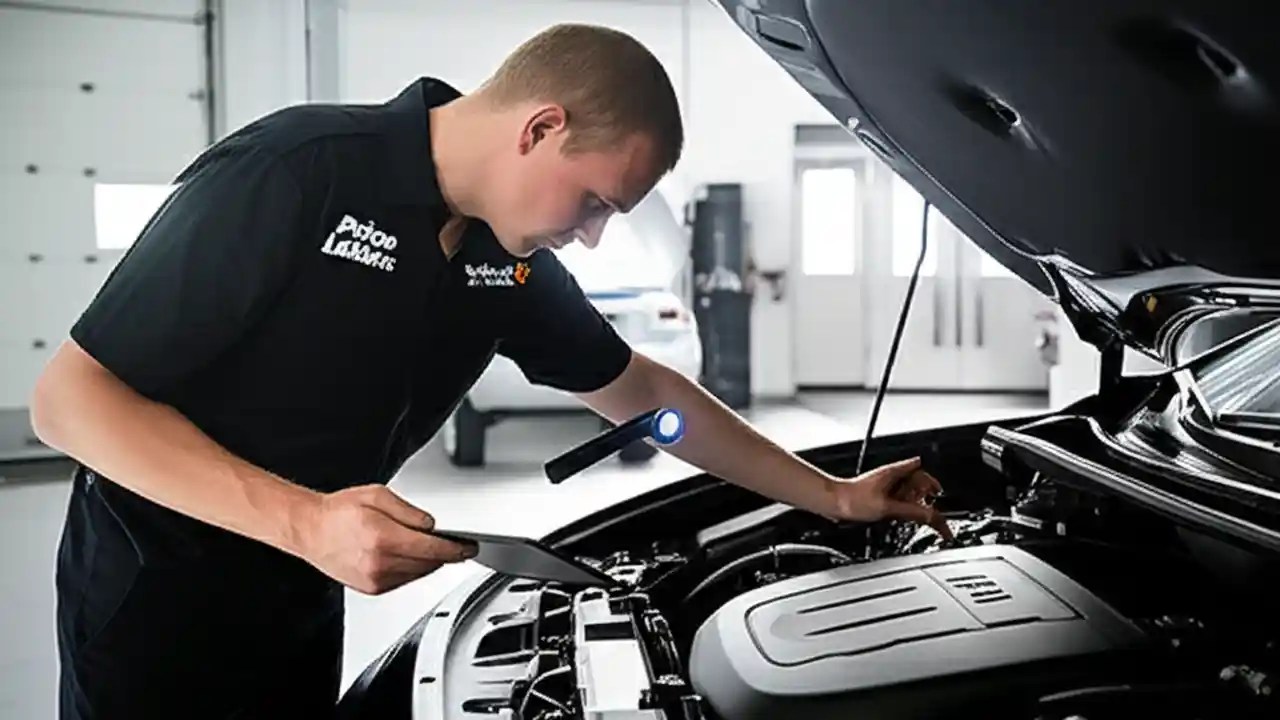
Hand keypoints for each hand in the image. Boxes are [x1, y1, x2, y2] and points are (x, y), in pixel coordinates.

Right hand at [293, 485, 476, 594]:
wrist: (310, 531)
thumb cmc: (339, 512)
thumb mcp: (378, 496)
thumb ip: (409, 512)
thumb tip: (431, 526)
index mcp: (383, 538)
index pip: (433, 550)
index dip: (456, 549)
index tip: (469, 546)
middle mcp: (380, 564)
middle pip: (429, 564)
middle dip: (444, 553)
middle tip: (452, 541)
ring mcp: (376, 579)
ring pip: (419, 574)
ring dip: (429, 561)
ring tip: (424, 544)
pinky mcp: (372, 588)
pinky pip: (405, 580)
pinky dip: (413, 568)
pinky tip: (407, 554)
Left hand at [828, 457, 952, 539]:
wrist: (833, 502)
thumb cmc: (853, 499)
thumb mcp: (887, 507)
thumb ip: (911, 511)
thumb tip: (931, 515)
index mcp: (896, 472)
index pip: (923, 475)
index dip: (934, 485)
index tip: (940, 494)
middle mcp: (891, 476)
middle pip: (918, 484)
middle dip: (925, 496)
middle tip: (930, 511)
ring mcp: (885, 485)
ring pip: (908, 492)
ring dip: (914, 502)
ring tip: (917, 514)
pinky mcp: (879, 495)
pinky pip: (898, 499)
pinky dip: (904, 506)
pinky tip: (901, 514)